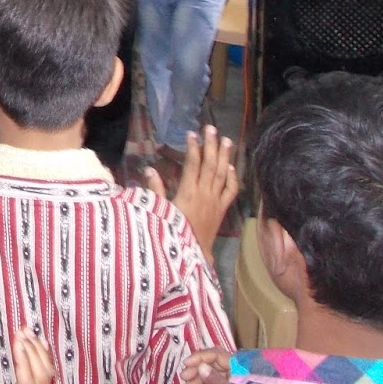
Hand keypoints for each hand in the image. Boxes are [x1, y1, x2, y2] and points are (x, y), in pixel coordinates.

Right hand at [0, 328, 55, 383]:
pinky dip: (45, 356)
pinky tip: (41, 341)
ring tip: (28, 331)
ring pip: (47, 374)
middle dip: (33, 350)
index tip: (17, 340)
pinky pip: (48, 375)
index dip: (24, 360)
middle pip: (41, 376)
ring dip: (40, 350)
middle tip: (21, 330)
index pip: (27, 383)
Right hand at [144, 126, 237, 258]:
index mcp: (188, 192)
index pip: (192, 164)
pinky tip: (232, 167)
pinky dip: (233, 177)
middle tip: (211, 128)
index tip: (191, 133)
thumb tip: (149, 169)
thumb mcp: (161, 211)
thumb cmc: (173, 233)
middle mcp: (205, 193)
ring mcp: (216, 201)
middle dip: (211, 145)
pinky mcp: (222, 209)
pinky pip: (231, 191)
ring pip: (222, 174)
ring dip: (224, 156)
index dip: (193, 147)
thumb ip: (156, 190)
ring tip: (226, 140)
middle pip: (210, 165)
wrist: (193, 255)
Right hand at [180, 348, 233, 383]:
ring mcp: (233, 379)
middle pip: (213, 362)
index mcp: (238, 366)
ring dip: (198, 377)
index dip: (200, 356)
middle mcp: (235, 369)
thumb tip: (200, 366)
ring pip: (212, 372)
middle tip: (184, 377)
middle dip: (197, 368)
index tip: (186, 363)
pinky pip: (216, 381)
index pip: (216, 354)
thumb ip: (216, 380)